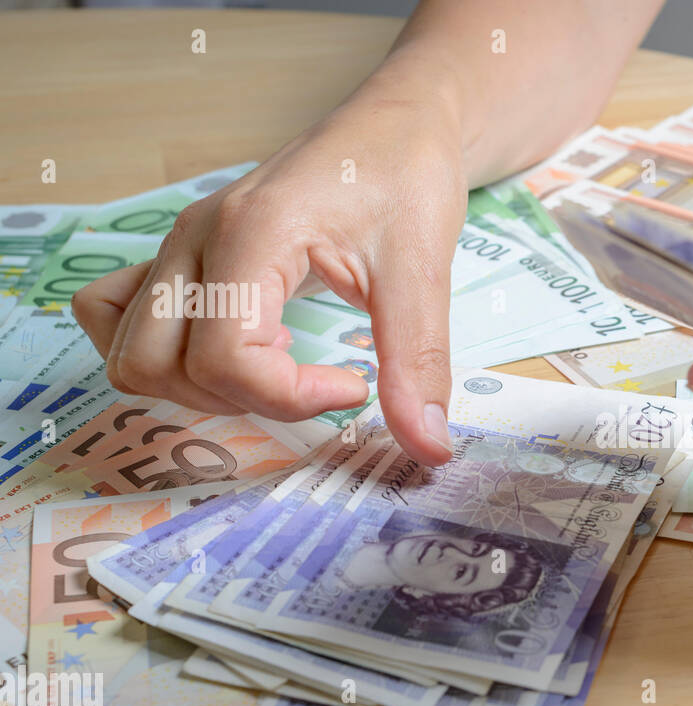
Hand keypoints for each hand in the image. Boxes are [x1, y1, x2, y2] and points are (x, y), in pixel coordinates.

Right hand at [71, 65, 465, 465]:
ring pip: (131, 353)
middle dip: (241, 400)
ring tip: (276, 374)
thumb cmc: (404, 177)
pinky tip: (232, 352)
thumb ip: (419, 363)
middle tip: (315, 386)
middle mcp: (196, 238)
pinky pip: (117, 315)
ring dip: (197, 389)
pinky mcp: (182, 255)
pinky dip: (159, 355)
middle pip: (159, 365)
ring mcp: (179, 245)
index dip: (288, 397)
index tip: (352, 386)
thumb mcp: (424, 270)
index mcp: (252, 233)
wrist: (395, 125)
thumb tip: (429, 447)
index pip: (223, 358)